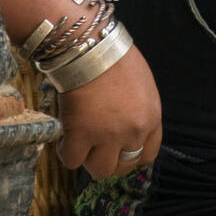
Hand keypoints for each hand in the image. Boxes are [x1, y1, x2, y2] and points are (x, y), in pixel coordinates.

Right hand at [55, 43, 162, 180]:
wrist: (90, 46)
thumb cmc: (114, 56)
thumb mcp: (141, 84)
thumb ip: (139, 109)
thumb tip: (127, 122)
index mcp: (151, 118)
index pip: (148, 154)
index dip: (132, 156)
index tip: (120, 152)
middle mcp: (134, 131)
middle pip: (123, 166)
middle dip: (110, 159)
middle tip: (96, 148)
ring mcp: (107, 136)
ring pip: (99, 170)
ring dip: (89, 159)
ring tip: (80, 144)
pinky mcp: (81, 135)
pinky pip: (72, 160)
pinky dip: (66, 152)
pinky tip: (64, 138)